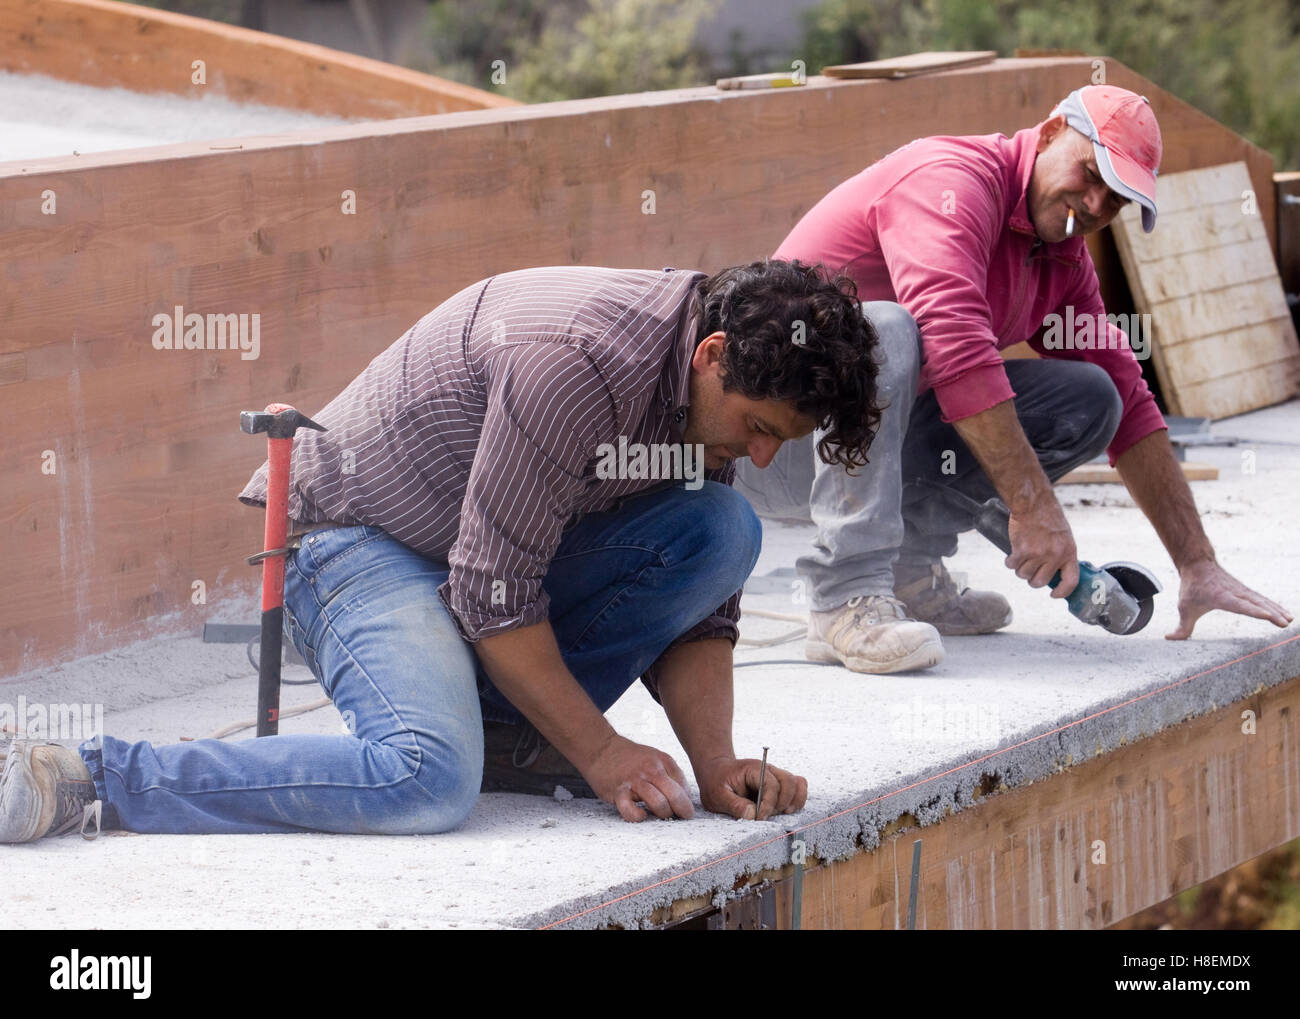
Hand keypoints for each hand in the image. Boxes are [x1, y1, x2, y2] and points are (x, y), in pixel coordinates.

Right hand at [582, 733, 694, 821]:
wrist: (602, 748)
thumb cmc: (630, 758)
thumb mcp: (655, 758)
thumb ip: (670, 774)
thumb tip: (685, 797)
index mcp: (663, 761)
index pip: (683, 786)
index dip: (687, 800)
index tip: (684, 809)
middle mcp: (651, 770)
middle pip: (675, 795)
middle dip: (682, 810)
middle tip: (680, 817)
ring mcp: (635, 780)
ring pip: (658, 803)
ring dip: (663, 814)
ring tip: (661, 816)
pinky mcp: (618, 791)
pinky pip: (630, 810)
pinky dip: (637, 816)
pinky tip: (641, 815)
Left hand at [695, 756, 807, 819]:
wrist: (716, 770)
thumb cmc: (716, 781)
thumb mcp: (717, 795)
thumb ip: (734, 805)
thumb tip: (753, 815)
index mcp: (754, 769)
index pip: (771, 785)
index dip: (768, 804)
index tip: (760, 818)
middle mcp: (768, 771)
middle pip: (789, 782)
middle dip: (782, 803)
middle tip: (769, 816)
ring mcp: (775, 776)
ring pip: (797, 783)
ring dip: (793, 801)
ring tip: (783, 813)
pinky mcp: (778, 784)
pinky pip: (798, 787)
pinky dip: (798, 799)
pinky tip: (787, 810)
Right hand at [1007, 493, 1078, 596]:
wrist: (1033, 503)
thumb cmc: (1048, 517)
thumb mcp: (1064, 537)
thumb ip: (1061, 555)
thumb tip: (1053, 574)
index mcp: (1069, 552)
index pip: (1070, 581)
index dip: (1062, 592)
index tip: (1054, 594)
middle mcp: (1054, 555)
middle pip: (1040, 582)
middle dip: (1033, 580)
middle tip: (1030, 571)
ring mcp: (1037, 554)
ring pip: (1024, 575)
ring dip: (1020, 569)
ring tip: (1021, 558)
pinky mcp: (1021, 550)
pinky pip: (1012, 566)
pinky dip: (1010, 562)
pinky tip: (1012, 555)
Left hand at [1167, 559, 1292, 639]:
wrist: (1198, 563)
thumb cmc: (1192, 587)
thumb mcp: (1184, 607)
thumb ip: (1182, 626)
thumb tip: (1169, 638)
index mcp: (1222, 597)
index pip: (1240, 605)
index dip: (1254, 610)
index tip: (1268, 615)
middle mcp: (1235, 592)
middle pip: (1256, 603)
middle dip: (1271, 612)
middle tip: (1285, 622)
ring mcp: (1242, 590)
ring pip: (1262, 600)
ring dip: (1277, 610)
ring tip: (1290, 620)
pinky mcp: (1246, 591)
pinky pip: (1263, 599)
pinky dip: (1274, 606)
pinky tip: (1286, 614)